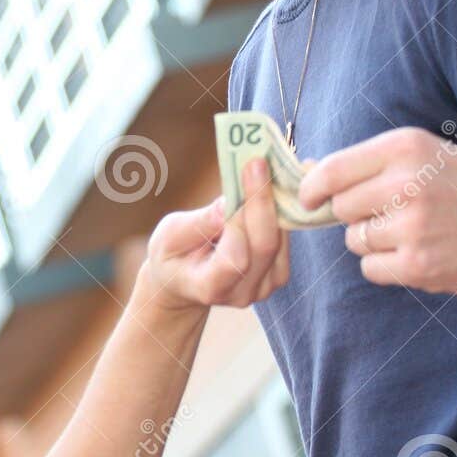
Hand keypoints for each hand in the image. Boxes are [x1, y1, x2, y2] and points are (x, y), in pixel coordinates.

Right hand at [138, 158, 289, 315]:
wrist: (183, 280)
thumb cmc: (172, 255)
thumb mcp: (170, 236)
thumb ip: (198, 223)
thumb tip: (227, 204)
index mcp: (209, 287)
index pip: (235, 259)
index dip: (239, 223)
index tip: (235, 186)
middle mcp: (241, 293)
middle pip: (264, 246)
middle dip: (262, 201)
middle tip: (257, 163)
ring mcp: (263, 287)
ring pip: (280, 240)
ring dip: (276, 202)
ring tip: (270, 167)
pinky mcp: (277, 275)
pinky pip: (286, 239)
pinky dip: (282, 210)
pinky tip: (275, 184)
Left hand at [299, 127, 456, 294]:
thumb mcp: (423, 153)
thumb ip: (367, 163)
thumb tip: (305, 172)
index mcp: (405, 148)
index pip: (332, 171)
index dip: (311, 188)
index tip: (308, 197)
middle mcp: (407, 184)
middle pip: (341, 208)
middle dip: (355, 213)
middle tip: (387, 211)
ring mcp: (413, 227)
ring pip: (354, 240)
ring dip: (372, 240)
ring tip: (410, 231)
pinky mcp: (419, 265)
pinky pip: (370, 269)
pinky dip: (385, 265)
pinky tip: (414, 252)